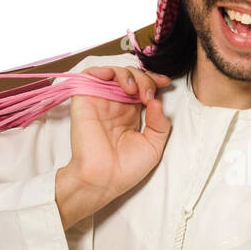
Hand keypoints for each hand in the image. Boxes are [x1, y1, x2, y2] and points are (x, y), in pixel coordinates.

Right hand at [54, 65, 172, 228]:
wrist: (104, 179)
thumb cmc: (126, 169)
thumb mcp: (154, 146)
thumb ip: (160, 123)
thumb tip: (158, 101)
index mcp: (131, 113)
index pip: (143, 87)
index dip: (154, 80)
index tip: (165, 83)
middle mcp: (116, 104)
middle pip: (132, 76)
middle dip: (144, 79)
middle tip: (147, 95)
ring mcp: (100, 101)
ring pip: (114, 72)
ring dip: (127, 74)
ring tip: (134, 90)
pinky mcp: (84, 100)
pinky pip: (89, 74)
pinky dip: (102, 69)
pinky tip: (113, 78)